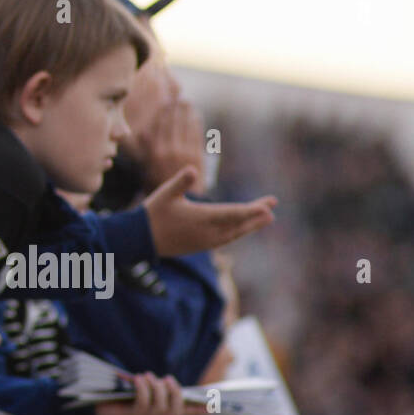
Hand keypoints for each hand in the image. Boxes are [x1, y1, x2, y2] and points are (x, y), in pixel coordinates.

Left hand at [94, 372, 194, 414]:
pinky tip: (137, 380)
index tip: (214, 405)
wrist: (94, 406)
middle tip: (166, 378)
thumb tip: (164, 380)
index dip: (198, 409)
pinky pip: (143, 405)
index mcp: (159, 412)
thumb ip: (152, 387)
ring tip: (147, 376)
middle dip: (175, 392)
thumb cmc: (117, 395)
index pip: (183, 412)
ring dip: (156, 389)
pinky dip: (143, 390)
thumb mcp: (138, 389)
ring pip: (160, 407)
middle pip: (175, 410)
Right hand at [140, 100, 206, 193]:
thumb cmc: (160, 186)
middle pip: (174, 124)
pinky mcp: (196, 157)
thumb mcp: (148, 168)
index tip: (166, 101)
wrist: (177, 207)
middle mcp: (170, 150)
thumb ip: (147, 148)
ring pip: (186, 128)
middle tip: (179, 98)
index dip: (164, 113)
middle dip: (176, 110)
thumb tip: (143, 132)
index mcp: (156, 152)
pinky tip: (196, 117)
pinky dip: (196, 125)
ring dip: (187, 115)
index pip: (160, 126)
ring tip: (187, 104)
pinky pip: (196, 136)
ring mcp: (184, 153)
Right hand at [144, 166, 275, 255]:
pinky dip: (238, 232)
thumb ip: (180, 181)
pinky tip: (240, 228)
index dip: (253, 210)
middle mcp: (209, 232)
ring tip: (265, 219)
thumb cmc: (153, 213)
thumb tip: (191, 168)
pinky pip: (226, 239)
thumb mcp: (165, 193)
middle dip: (257, 216)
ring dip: (250, 226)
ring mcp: (206, 241)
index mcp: (203, 217)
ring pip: (235, 233)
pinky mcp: (201, 246)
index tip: (269, 205)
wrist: (141, 239)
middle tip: (273, 209)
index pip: (235, 213)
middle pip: (240, 224)